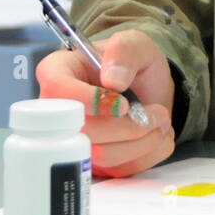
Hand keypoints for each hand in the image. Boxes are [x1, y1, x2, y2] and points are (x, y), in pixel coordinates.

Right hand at [35, 29, 175, 178]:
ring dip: (142, 140)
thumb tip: (112, 79)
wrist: (150, 93)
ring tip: (158, 120)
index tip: (122, 103)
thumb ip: (125, 50)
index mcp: (59, 73)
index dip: (89, 100)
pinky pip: (118, 170)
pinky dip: (147, 154)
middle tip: (156, 113)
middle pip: (81, 132)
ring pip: (101, 156)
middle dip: (128, 126)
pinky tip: (154, 135)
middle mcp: (57, 112)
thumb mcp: (136, 44)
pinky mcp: (91, 164)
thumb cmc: (133, 65)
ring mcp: (72, 142)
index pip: (56, 89)